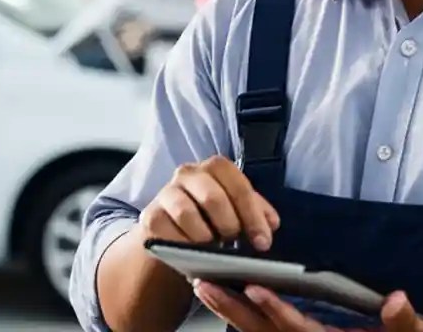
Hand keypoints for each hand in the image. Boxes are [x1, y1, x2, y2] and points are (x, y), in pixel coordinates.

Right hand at [140, 155, 279, 250]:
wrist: (175, 231)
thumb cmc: (212, 217)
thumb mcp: (237, 210)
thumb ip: (257, 212)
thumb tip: (271, 224)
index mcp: (216, 168)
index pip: (238, 185)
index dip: (253, 215)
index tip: (262, 242)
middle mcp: (188, 173)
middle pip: (213, 197)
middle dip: (229, 225)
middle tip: (235, 244)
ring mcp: (167, 193)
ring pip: (187, 214)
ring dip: (205, 237)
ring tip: (214, 251)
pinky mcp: (150, 216)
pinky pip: (167, 232)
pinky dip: (183, 246)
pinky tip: (192, 255)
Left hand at [194, 281, 422, 331]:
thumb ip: (402, 322)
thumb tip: (397, 300)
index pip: (297, 328)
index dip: (275, 310)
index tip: (255, 289)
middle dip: (233, 309)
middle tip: (205, 285)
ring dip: (229, 312)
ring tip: (203, 287)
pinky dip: (242, 318)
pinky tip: (226, 300)